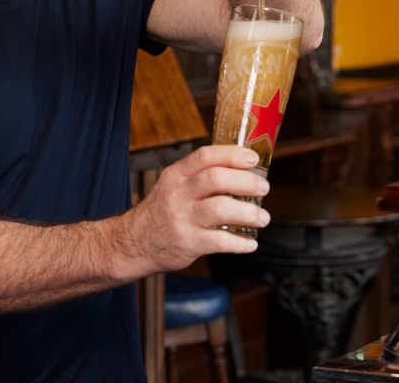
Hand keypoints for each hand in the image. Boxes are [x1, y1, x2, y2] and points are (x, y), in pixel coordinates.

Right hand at [118, 145, 270, 276]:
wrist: (134, 242)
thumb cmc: (163, 211)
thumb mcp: (174, 186)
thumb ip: (200, 177)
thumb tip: (245, 172)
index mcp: (176, 175)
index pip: (205, 156)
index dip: (232, 155)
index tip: (254, 159)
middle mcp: (178, 193)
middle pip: (216, 179)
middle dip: (246, 182)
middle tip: (264, 188)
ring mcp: (181, 218)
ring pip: (221, 208)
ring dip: (248, 213)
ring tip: (263, 218)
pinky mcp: (186, 242)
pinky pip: (219, 241)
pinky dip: (240, 243)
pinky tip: (251, 243)